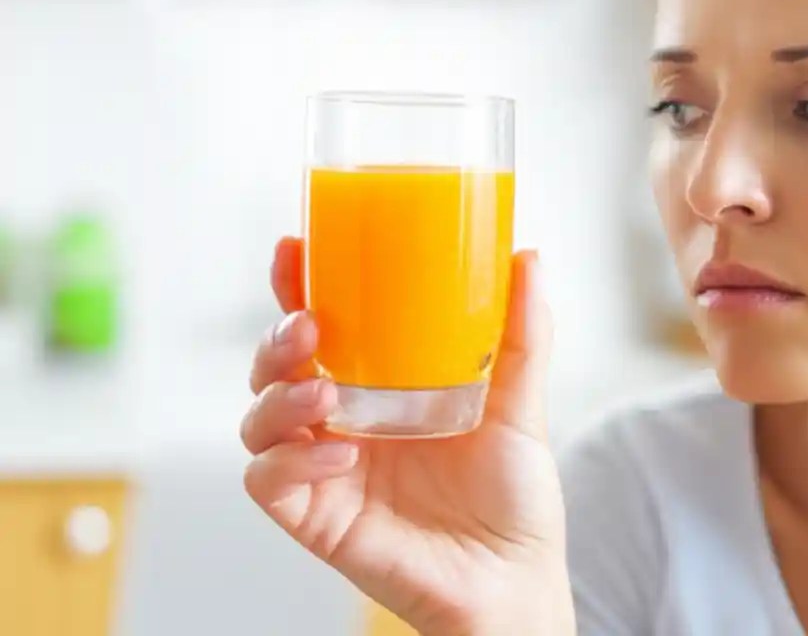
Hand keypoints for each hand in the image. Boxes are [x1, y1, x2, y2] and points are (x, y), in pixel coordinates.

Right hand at [242, 237, 573, 634]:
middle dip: (276, 339)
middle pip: (275, 368)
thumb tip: (528, 257)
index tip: (296, 250)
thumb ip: (523, 335)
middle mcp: (344, 426)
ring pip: (258, 422)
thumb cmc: (515, 496)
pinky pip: (269, 484)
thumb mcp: (521, 404)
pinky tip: (338, 457)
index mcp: (381, 389)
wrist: (515, 578)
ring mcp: (326, 472)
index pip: (323, 329)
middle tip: (310, 329)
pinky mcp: (317, 519)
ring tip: (325, 398)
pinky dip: (290, 464)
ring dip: (278, 399)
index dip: (297, 288)